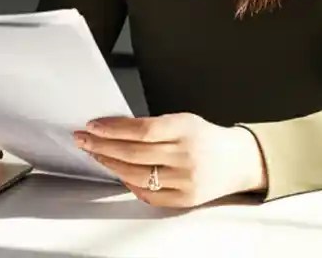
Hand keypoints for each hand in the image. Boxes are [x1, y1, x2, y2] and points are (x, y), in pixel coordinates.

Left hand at [74, 113, 267, 207]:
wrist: (239, 161)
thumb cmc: (207, 138)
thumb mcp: (184, 121)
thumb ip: (153, 126)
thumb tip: (113, 129)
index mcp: (186, 129)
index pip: (141, 129)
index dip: (113, 128)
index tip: (93, 126)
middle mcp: (186, 156)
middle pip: (133, 154)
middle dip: (102, 146)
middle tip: (83, 139)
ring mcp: (185, 181)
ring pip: (136, 176)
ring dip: (110, 165)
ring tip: (96, 154)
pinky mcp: (184, 200)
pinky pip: (148, 194)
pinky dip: (129, 183)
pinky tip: (118, 172)